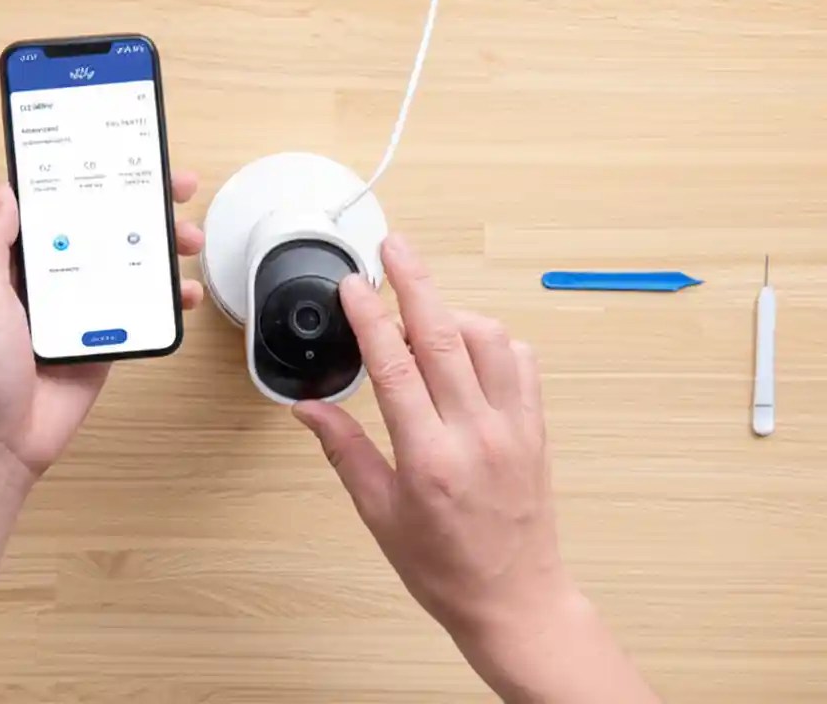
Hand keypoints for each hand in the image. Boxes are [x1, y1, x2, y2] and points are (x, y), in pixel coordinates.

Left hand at [0, 174, 205, 475]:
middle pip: (101, 227)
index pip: (55, 205)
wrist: (1, 444)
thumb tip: (4, 189)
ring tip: (189, 238)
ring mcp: (79, 308)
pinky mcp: (102, 340)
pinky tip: (186, 293)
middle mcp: (49, 278)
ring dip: (162, 246)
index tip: (119, 155)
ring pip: (127, 263)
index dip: (87, 177)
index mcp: (13, 262)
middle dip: (141, 203)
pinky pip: (139, 308)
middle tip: (176, 187)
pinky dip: (167, 298)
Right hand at [294, 233, 575, 644]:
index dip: (369, 317)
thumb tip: (308, 408)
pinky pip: (522, 363)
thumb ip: (345, 451)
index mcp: (430, 458)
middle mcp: (477, 435)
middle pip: (443, 335)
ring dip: (453, 313)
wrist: (515, 600)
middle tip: (394, 247)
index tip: (353, 286)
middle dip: (415, 282)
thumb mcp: (379, 514)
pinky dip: (494, 341)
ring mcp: (514, 428)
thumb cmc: (446, 568)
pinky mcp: (536, 429)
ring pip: (489, 339)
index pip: (394, 366)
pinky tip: (469, 348)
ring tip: (423, 313)